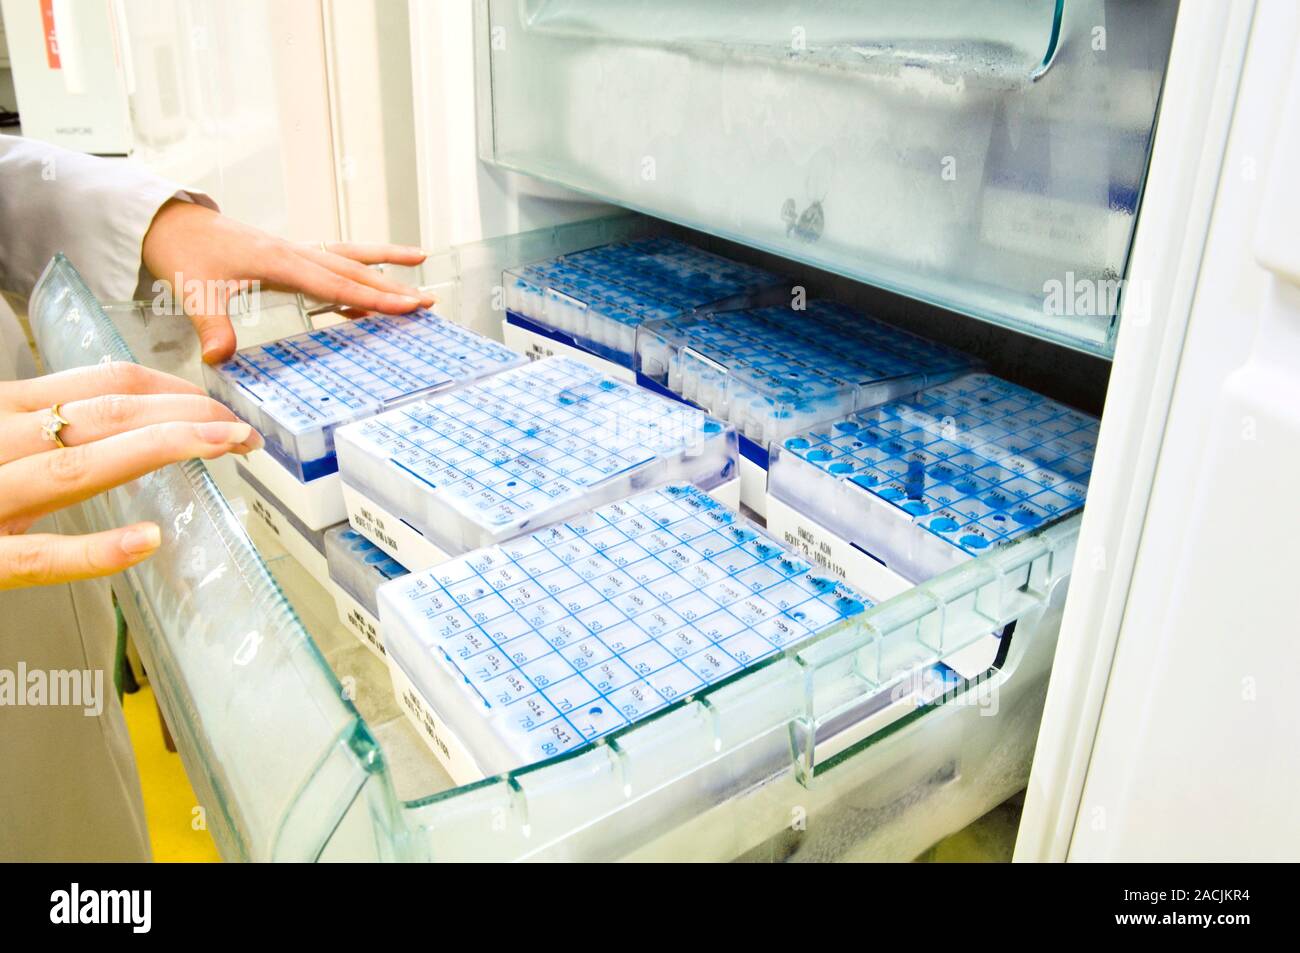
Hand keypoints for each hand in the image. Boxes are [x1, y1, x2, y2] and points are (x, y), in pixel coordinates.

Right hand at [0, 362, 261, 588]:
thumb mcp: (1, 442)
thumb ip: (48, 431)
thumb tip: (131, 422)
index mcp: (5, 412)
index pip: (103, 386)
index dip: (173, 393)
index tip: (219, 408)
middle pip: (105, 418)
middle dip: (185, 417)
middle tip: (241, 431)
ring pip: (80, 469)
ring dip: (160, 451)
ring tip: (222, 448)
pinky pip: (42, 557)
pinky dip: (97, 548)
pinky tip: (147, 540)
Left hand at [141, 200, 435, 363]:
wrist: (168, 223)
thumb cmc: (183, 253)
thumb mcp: (192, 291)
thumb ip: (211, 325)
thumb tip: (220, 358)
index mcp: (279, 261)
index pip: (337, 283)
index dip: (374, 297)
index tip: (407, 306)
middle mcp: (293, 253)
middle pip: (353, 270)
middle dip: (392, 286)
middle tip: (428, 302)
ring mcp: (292, 253)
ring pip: (348, 258)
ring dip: (383, 265)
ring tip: (420, 263)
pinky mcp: (286, 258)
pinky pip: (331, 265)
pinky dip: (355, 277)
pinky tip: (368, 297)